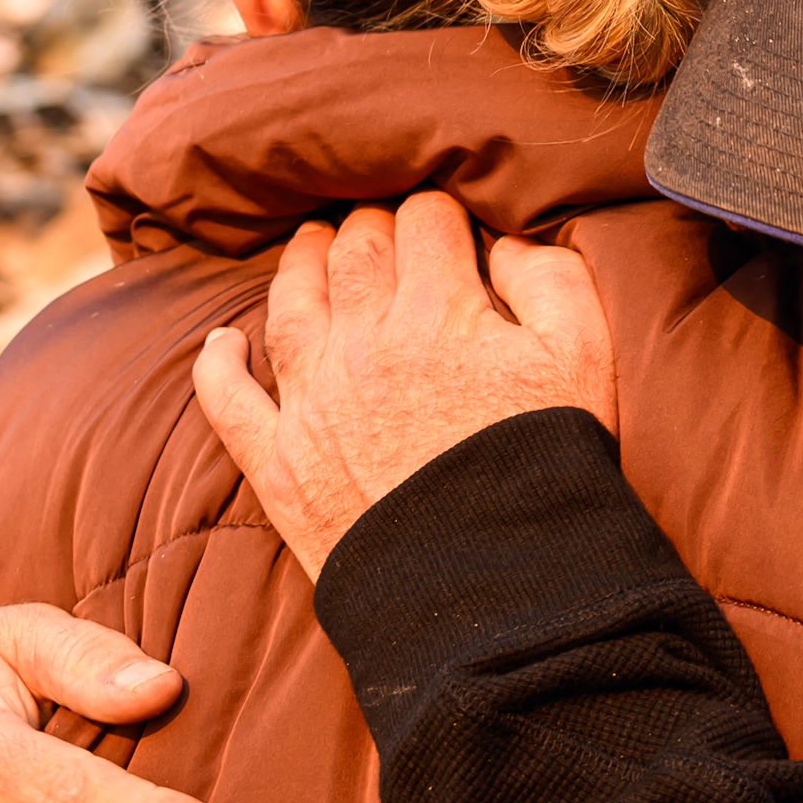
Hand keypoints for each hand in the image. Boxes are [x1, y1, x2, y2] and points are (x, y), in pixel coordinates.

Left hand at [193, 190, 615, 577]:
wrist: (496, 590)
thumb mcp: (584, 358)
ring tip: (309, 244)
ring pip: (289, 304)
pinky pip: (228, 401)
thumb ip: (551, 279)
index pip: (426, 221)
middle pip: (353, 251)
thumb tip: (504, 242)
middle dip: (370, 225)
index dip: (439, 212)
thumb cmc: (547, 469)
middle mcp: (364, 343)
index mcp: (438, 311)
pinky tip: (221, 341)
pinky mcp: (281, 465)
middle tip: (381, 227)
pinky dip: (218, 365)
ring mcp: (313, 403)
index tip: (448, 223)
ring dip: (298, 264)